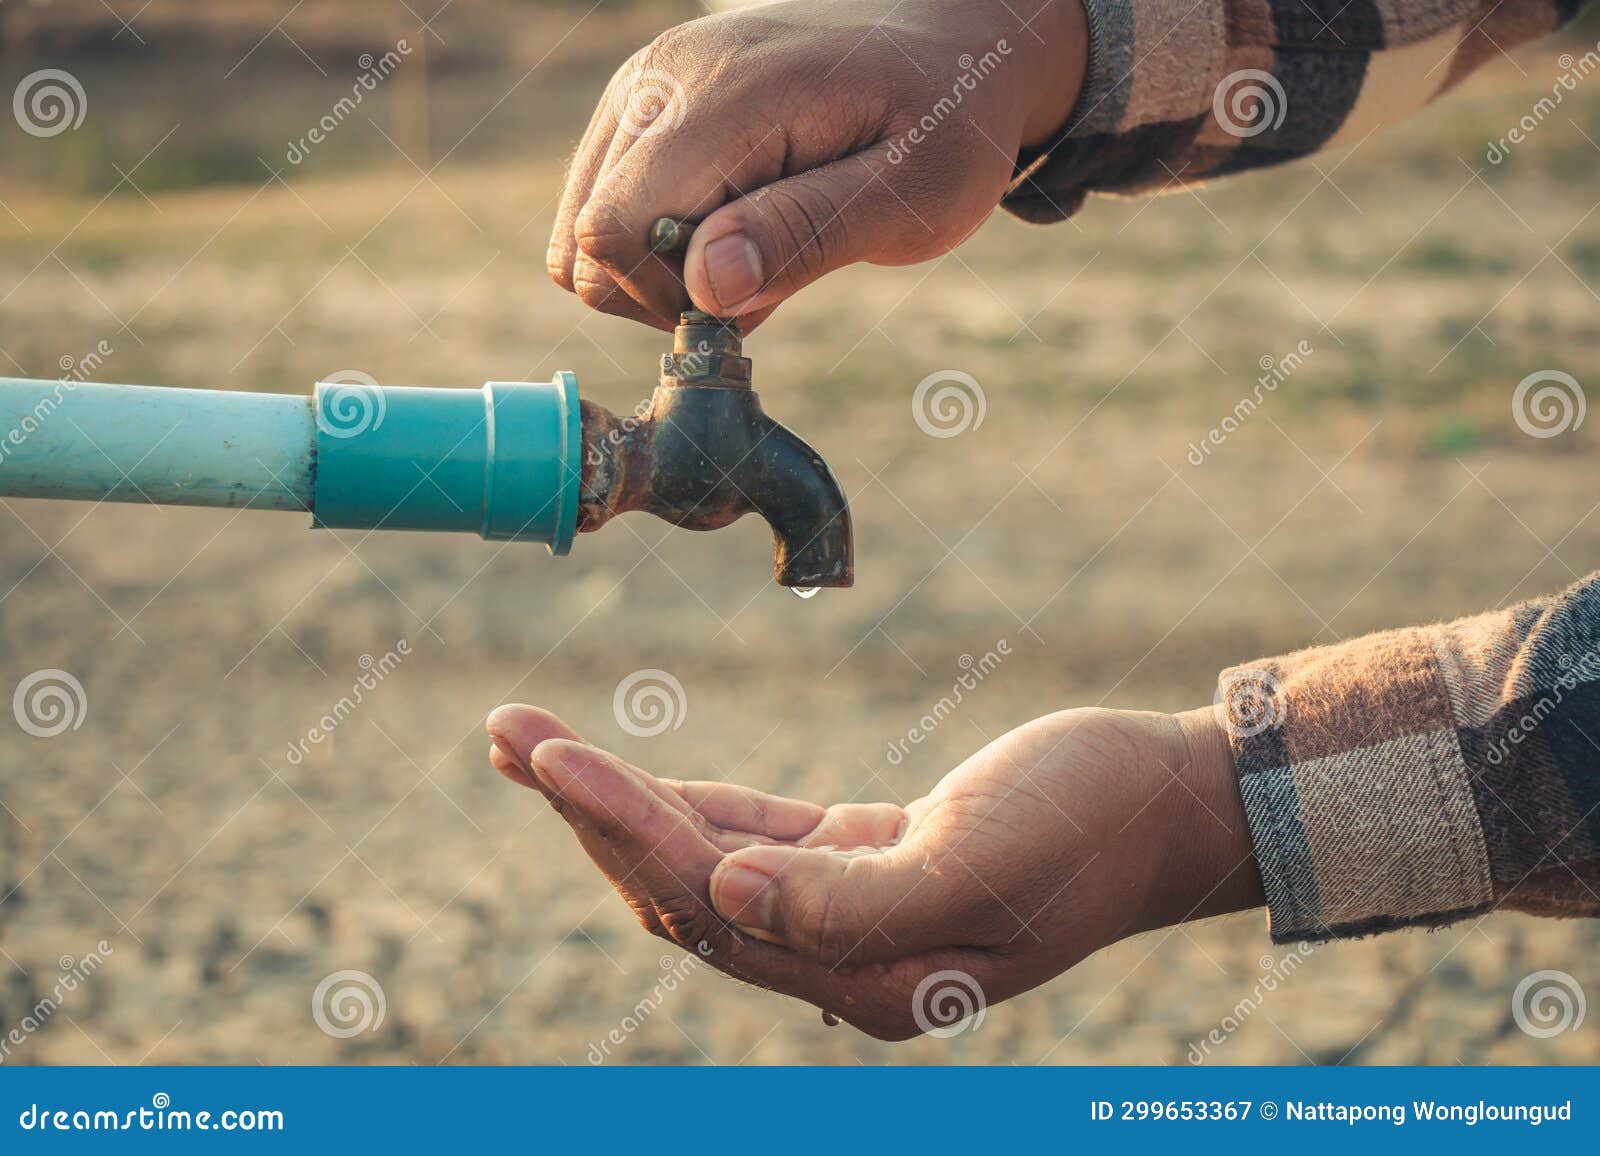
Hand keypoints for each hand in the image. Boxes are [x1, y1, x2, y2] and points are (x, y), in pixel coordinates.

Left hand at [486, 704, 1262, 1039]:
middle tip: (503, 731)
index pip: (703, 901)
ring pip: (702, 858)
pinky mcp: (865, 857)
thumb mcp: (978, 860)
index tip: (546, 753)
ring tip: (530, 740)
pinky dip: (686, 799)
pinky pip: (751, 834)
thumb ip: (848, 900)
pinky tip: (627, 772)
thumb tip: (721, 897)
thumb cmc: (1092, 823)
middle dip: (588, 809)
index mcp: (863, 973)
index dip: (619, 825)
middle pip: (679, 884)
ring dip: (619, 800)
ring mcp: (848, 909)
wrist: (1171, 802)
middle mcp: (841, 957)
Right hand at [547, 0, 1087, 330]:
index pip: (613, 231)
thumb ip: (808, 232)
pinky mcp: (643, 108)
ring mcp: (641, 88)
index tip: (759, 294)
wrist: (949, 41)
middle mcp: (659, 80)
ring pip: (584, 235)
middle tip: (768, 276)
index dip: (672, 297)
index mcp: (723, 95)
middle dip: (667, 293)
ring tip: (759, 251)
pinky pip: (606, 212)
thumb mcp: (914, 193)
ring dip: (664, 276)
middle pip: (585, 243)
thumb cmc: (947, 121)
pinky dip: (662, 249)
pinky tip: (737, 231)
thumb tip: (704, 282)